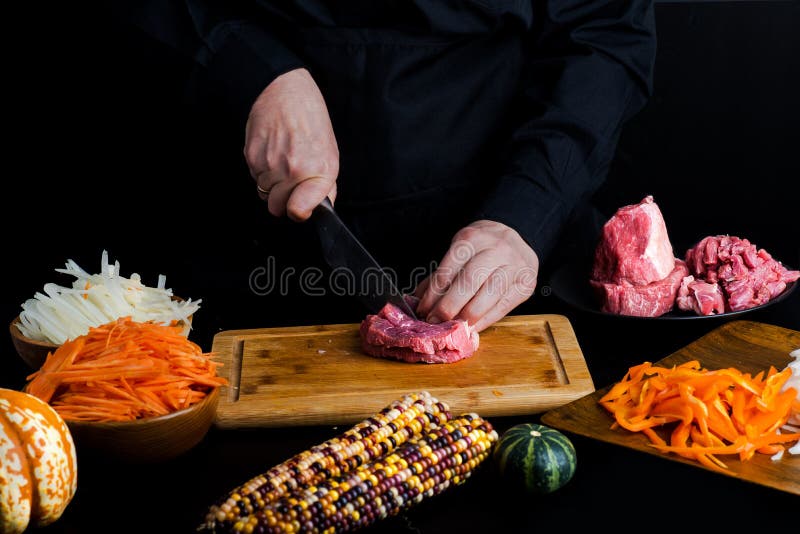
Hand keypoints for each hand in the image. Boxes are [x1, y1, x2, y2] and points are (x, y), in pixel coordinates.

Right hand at [244, 68, 338, 220]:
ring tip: (281, 161)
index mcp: (318, 170)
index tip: (299, 207)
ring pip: (264, 193)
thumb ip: (326, 184)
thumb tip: (322, 206)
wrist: (284, 91)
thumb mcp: (329, 152)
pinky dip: (261, 171)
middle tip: (290, 181)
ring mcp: (270, 164)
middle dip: (282, 199)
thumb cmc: (310, 120)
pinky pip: (255, 178)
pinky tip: (271, 153)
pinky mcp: (252, 157)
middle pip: (277, 207)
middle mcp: (293, 169)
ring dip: (271, 184)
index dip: (298, 212)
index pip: (298, 210)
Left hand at [414, 220, 538, 331]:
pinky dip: (485, 320)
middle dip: (449, 306)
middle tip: (435, 321)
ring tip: (453, 326)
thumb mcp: (459, 251)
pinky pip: (502, 306)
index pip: (449, 270)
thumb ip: (440, 275)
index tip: (423, 310)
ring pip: (488, 295)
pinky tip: (472, 327)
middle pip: (469, 282)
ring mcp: (515, 266)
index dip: (434, 294)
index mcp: (473, 238)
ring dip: (467, 315)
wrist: (515, 237)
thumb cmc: (481, 248)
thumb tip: (418, 301)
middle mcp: (497, 249)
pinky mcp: (526, 284)